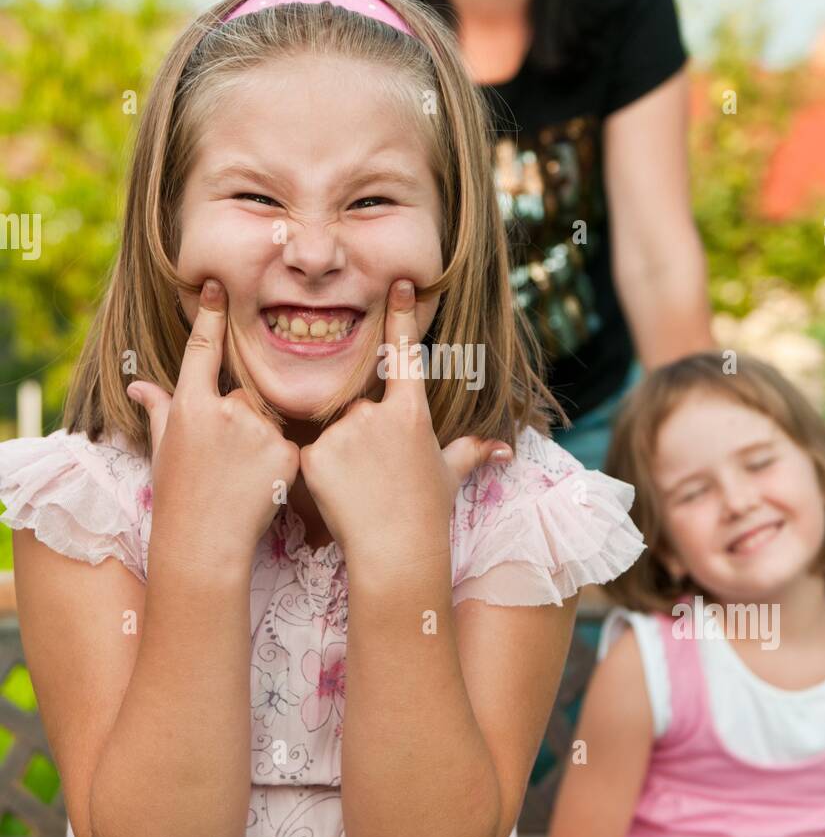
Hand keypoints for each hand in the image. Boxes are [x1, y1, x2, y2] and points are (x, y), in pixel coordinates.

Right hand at [126, 278, 299, 561]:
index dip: (211, 316)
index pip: (202, 350)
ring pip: (268, 419)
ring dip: (260, 440)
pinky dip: (280, 460)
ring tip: (240, 477)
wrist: (204, 543)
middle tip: (224, 461)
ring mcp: (256, 429)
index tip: (218, 285)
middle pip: (244, 394)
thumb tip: (137, 386)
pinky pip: (289, 442)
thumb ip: (157, 411)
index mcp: (190, 405)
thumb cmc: (179, 496)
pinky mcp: (286, 451)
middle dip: (240, 420)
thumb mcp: (162, 449)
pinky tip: (262, 483)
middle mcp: (224, 409)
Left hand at [298, 278, 513, 557]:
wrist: (396, 552)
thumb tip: (503, 450)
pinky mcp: (315, 452)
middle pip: (360, 408)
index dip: (401, 317)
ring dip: (341, 455)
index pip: (406, 354)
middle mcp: (377, 412)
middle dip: (362, 438)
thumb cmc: (426, 514)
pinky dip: (318, 472)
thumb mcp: (449, 476)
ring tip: (358, 491)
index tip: (398, 284)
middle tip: (375, 479)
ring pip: (334, 431)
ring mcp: (345, 431)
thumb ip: (470, 453)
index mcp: (412, 412)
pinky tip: (336, 494)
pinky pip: (310, 452)